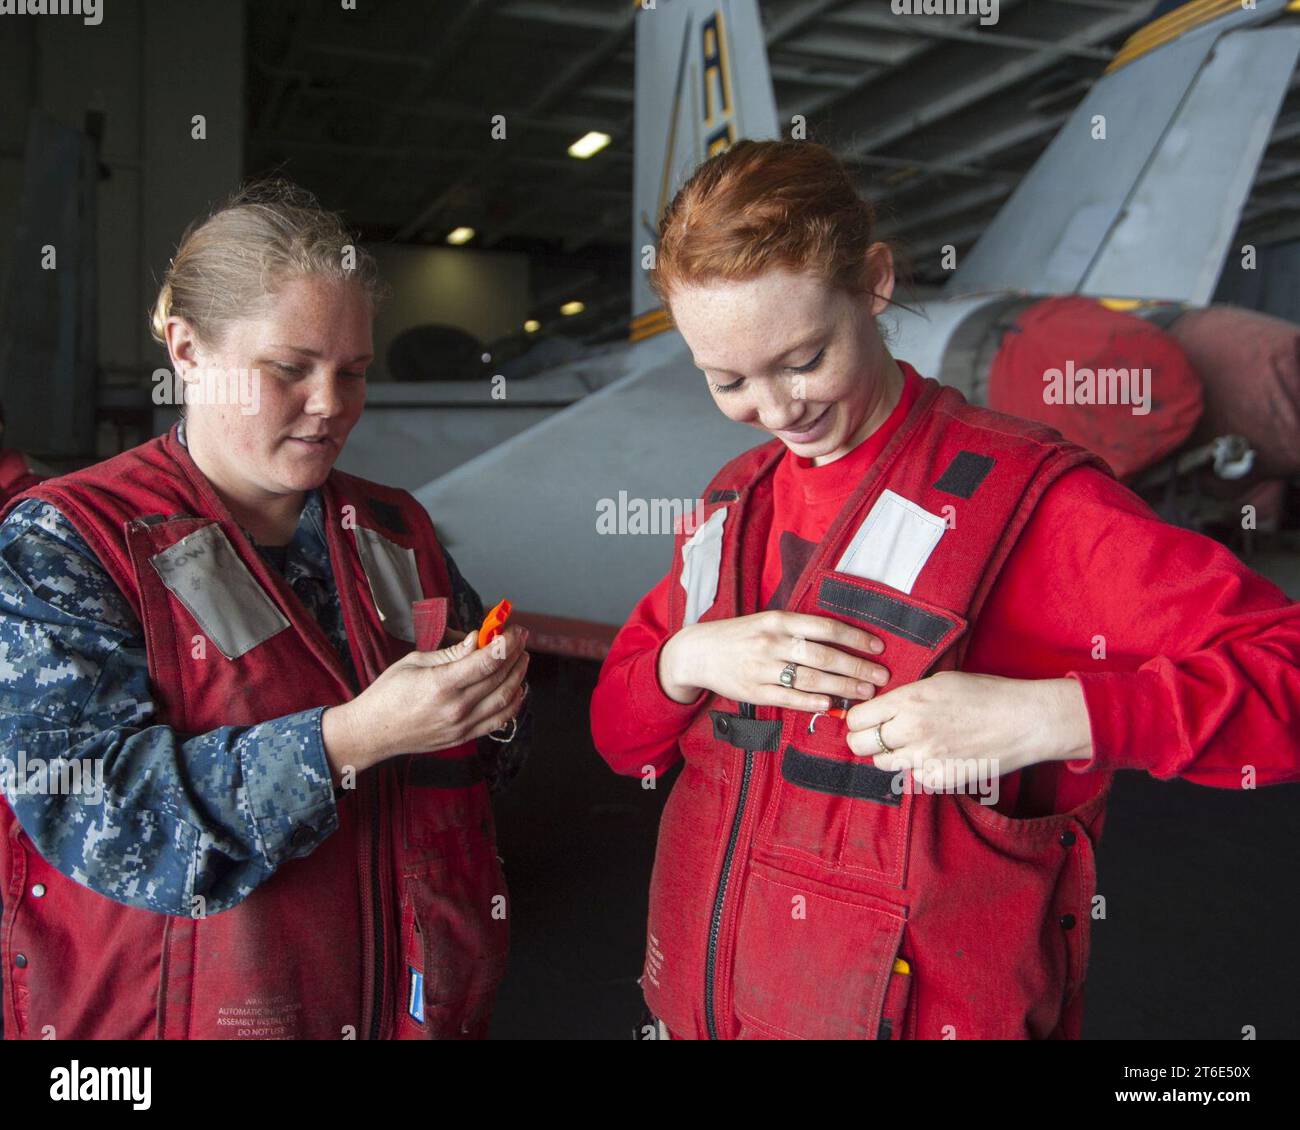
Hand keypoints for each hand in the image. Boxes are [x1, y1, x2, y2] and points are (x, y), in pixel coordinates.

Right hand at [322, 624, 529, 774]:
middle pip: (500, 678)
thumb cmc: (388, 693)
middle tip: (522, 638)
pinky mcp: (464, 737)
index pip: (487, 662)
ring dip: (519, 676)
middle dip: (516, 654)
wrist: (373, 732)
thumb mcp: (414, 662)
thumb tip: (478, 639)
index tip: (516, 630)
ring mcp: (462, 726)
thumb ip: (451, 653)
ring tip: (523, 658)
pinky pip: (499, 721)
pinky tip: (517, 688)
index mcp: (441, 684)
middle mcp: (456, 708)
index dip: (507, 643)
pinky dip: (514, 703)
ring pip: (505, 699)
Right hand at [658, 611, 889, 709]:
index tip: (878, 646)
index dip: (855, 637)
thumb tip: (841, 639)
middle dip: (856, 667)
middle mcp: (772, 642)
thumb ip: (799, 628)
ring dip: (842, 687)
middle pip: (823, 656)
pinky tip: (831, 705)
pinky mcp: (754, 692)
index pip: (825, 628)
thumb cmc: (740, 636)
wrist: (698, 652)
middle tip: (880, 676)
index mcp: (779, 620)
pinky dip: (812, 702)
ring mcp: (762, 669)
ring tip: (864, 692)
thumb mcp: (767, 621)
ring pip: (810, 679)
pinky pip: (788, 698)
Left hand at [844, 672, 1092, 787]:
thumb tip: (881, 707)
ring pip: (883, 764)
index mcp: (908, 700)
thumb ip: (906, 696)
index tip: (866, 720)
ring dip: (892, 755)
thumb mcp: (940, 682)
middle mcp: (911, 729)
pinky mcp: (941, 779)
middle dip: (865, 740)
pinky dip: (921, 770)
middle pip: (860, 745)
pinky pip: (914, 778)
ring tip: (914, 744)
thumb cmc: (987, 694)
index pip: (856, 719)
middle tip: (880, 736)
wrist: (1026, 720)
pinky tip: (939, 757)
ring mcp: (926, 757)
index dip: (858, 720)